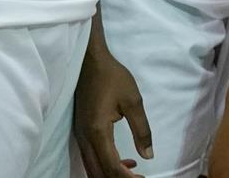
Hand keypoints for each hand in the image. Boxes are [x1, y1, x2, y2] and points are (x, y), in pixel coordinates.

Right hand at [73, 41, 152, 176]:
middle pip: (97, 172)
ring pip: (91, 167)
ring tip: (134, 170)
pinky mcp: (81, 132)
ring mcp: (80, 136)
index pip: (111, 165)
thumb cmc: (113, 78)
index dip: (126, 177)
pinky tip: (125, 159)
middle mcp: (85, 139)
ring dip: (111, 173)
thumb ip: (142, 130)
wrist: (89, 62)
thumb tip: (149, 155)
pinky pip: (90, 157)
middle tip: (139, 177)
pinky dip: (105, 164)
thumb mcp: (134, 101)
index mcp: (98, 132)